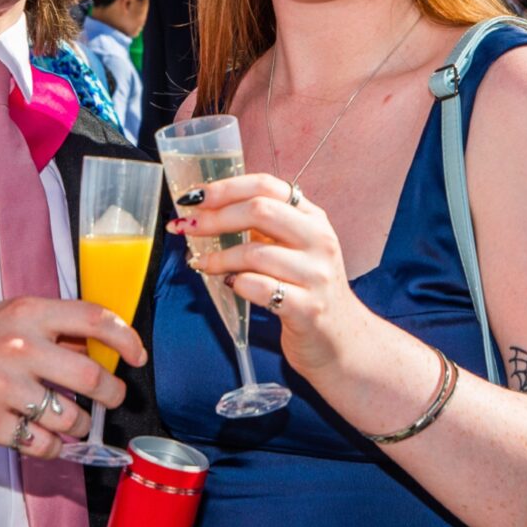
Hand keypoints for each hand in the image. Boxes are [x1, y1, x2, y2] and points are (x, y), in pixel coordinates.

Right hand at [0, 297, 144, 458]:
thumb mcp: (10, 318)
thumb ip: (54, 328)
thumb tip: (103, 346)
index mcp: (27, 313)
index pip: (94, 319)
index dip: (126, 339)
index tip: (138, 356)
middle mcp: (18, 347)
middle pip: (90, 375)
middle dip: (111, 393)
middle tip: (111, 398)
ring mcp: (3, 387)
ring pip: (70, 417)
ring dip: (80, 424)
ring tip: (72, 421)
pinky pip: (42, 444)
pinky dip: (54, 447)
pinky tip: (48, 439)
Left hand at [169, 173, 368, 377]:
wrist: (339, 340)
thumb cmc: (307, 289)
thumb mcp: (296, 248)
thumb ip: (265, 227)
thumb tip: (209, 211)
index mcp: (313, 218)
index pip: (267, 186)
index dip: (225, 188)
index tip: (195, 196)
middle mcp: (319, 240)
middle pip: (259, 211)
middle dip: (214, 218)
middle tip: (187, 228)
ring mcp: (316, 275)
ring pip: (255, 253)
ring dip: (218, 257)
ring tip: (202, 264)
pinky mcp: (307, 308)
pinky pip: (259, 288)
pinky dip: (235, 283)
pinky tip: (229, 284)